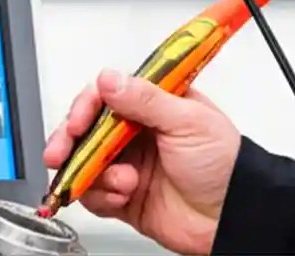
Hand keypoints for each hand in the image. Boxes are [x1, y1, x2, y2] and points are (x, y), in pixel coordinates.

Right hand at [43, 69, 241, 254]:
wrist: (232, 216)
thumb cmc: (224, 163)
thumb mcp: (188, 121)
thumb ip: (145, 100)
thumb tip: (110, 79)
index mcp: (154, 105)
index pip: (107, 95)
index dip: (87, 106)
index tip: (78, 121)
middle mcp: (137, 132)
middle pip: (86, 129)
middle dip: (70, 140)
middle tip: (61, 152)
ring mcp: (128, 165)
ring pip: (84, 162)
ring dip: (92, 173)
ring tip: (119, 182)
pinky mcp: (123, 197)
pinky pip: (94, 195)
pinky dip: (101, 197)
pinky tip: (122, 196)